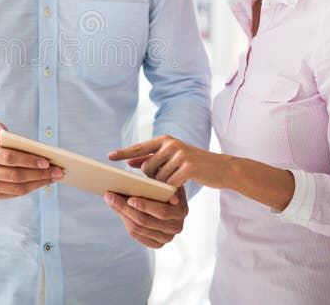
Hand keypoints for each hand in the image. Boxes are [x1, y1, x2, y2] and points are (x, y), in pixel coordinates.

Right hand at [0, 121, 63, 198]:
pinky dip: (32, 187)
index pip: (9, 159)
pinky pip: (16, 192)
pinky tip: (44, 181)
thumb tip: (0, 134)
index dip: (28, 161)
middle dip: (40, 174)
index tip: (46, 161)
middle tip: (58, 171)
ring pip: (18, 187)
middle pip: (16, 175)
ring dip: (39, 183)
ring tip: (55, 177)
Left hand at [104, 187, 187, 248]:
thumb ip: (157, 183)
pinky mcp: (157, 244)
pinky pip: (137, 236)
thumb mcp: (165, 182)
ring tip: (110, 201)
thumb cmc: (167, 188)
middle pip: (145, 221)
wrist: (172, 202)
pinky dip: (126, 222)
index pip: (161, 211)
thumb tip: (134, 182)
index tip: (129, 198)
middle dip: (125, 208)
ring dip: (121, 214)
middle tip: (110, 196)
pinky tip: (118, 211)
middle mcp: (176, 227)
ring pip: (138, 229)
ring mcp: (167, 237)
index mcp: (181, 211)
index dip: (144, 206)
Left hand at [108, 135, 228, 188]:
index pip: (139, 147)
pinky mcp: (188, 167)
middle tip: (165, 180)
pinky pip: (170, 184)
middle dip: (152, 179)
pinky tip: (179, 188)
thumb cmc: (193, 164)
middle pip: (147, 168)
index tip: (109, 156)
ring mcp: (180, 154)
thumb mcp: (172, 157)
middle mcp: (171, 144)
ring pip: (158, 178)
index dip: (124, 152)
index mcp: (165, 139)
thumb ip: (151, 158)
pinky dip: (172, 190)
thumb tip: (129, 161)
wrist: (221, 168)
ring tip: (176, 181)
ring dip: (164, 185)